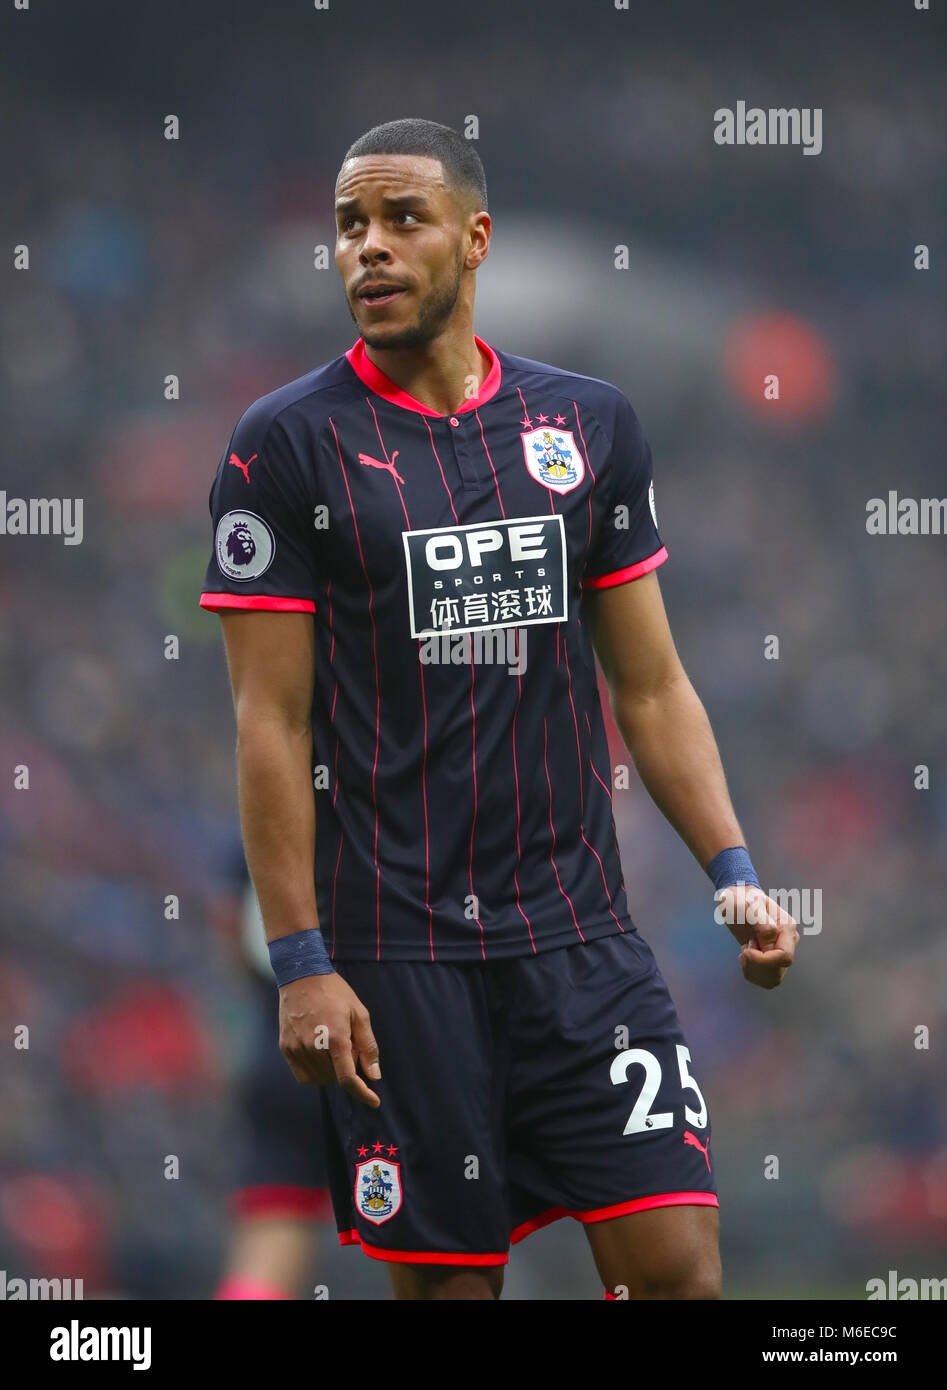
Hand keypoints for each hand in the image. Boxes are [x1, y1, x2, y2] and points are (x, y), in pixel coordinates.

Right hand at [278, 972, 380, 1105]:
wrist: (302, 976)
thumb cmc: (335, 993)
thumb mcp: (359, 1014)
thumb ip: (368, 1046)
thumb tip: (374, 1076)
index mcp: (335, 1038)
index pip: (348, 1078)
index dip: (362, 1093)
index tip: (374, 1101)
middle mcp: (313, 1046)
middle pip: (335, 1077)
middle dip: (347, 1068)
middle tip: (348, 1045)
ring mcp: (296, 1048)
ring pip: (319, 1079)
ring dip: (331, 1071)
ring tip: (332, 1044)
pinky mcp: (285, 1048)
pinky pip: (303, 1075)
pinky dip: (315, 1072)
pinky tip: (319, 1053)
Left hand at [715, 884, 798, 989]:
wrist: (737, 901)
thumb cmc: (741, 899)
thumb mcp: (747, 904)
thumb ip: (759, 918)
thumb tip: (771, 934)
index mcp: (787, 927)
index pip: (784, 956)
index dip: (763, 960)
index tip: (745, 950)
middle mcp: (789, 941)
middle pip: (778, 970)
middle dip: (756, 965)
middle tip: (743, 950)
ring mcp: (781, 951)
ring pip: (774, 979)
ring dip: (754, 971)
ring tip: (744, 954)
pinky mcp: (773, 960)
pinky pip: (767, 980)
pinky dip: (753, 974)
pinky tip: (745, 959)